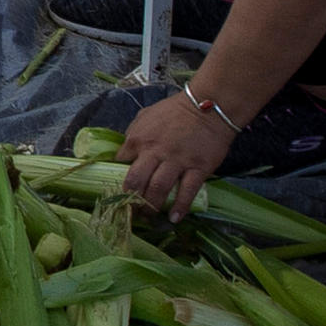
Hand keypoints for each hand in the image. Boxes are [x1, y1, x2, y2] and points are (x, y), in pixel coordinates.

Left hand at [121, 81, 235, 212]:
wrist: (207, 106)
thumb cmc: (175, 111)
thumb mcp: (146, 116)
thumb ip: (133, 134)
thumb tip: (124, 152)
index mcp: (138, 139)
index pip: (120, 164)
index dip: (118, 180)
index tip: (118, 192)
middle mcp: (154, 152)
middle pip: (135, 182)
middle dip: (130, 201)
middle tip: (131, 212)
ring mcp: (177, 160)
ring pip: (158, 189)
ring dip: (151, 207)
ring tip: (149, 216)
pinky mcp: (198, 167)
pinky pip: (187, 191)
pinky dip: (180, 207)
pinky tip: (174, 218)